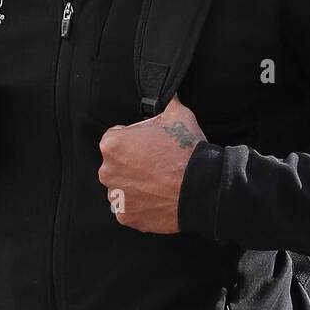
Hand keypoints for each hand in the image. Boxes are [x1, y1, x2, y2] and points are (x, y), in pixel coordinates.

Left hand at [97, 93, 205, 233]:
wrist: (202, 188)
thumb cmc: (186, 150)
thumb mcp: (178, 114)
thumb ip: (166, 102)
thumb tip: (170, 93)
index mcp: (112, 144)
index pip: (117, 137)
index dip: (136, 139)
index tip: (151, 145)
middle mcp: (107, 171)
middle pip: (117, 164)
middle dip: (132, 163)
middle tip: (157, 164)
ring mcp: (116, 197)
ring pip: (122, 186)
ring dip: (135, 184)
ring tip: (158, 182)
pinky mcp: (126, 217)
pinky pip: (130, 208)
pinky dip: (141, 205)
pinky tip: (158, 197)